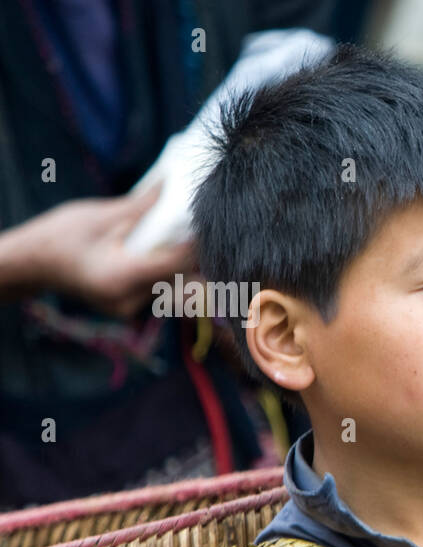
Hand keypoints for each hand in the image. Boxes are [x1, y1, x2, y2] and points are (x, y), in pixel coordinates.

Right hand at [10, 183, 194, 316]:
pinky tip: (174, 253)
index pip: (176, 263)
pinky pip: (160, 291)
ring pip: (174, 289)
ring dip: (187, 267)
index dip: (197, 243)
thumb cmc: (60, 236)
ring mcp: (129, 309)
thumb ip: (140, 205)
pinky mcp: (130, 307)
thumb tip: (170, 183)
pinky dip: (170, 273)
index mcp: (120, 278)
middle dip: (198, 258)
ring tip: (194, 241)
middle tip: (210, 233)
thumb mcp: (101, 216)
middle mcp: (128, 301)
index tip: (209, 222)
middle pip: (180, 280)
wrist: (33, 263)